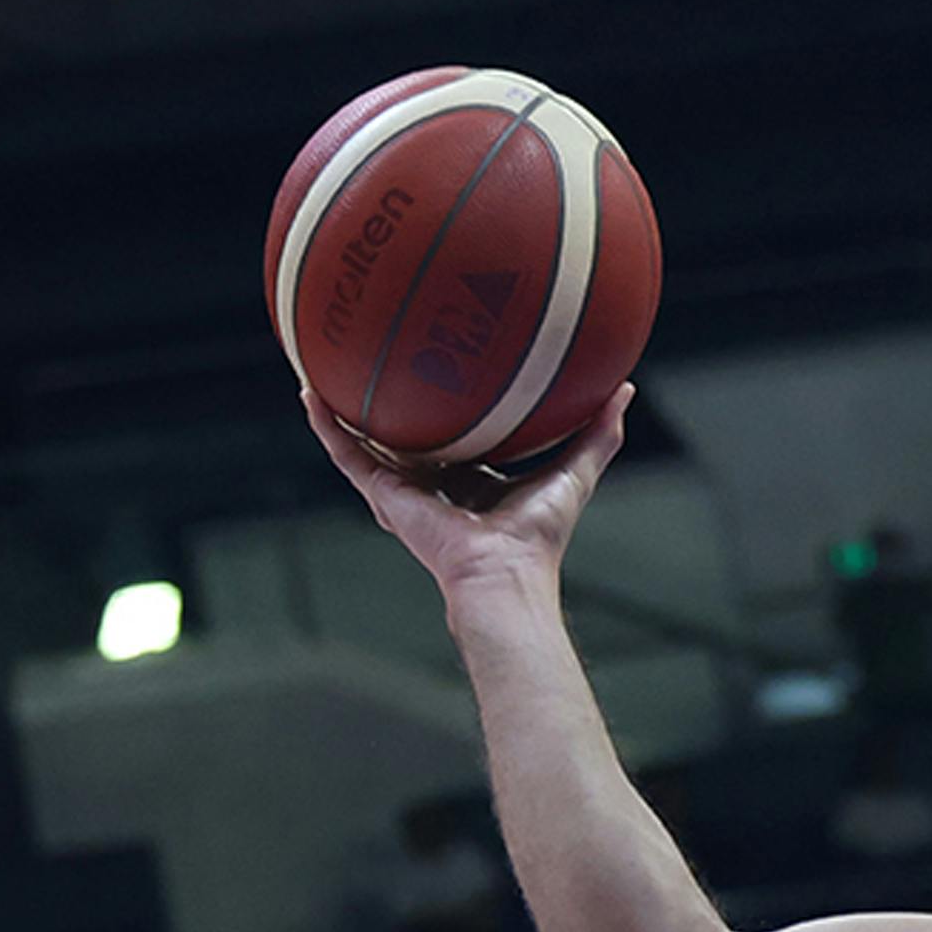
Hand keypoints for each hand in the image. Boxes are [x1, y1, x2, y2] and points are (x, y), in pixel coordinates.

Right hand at [308, 383, 632, 598]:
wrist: (503, 574)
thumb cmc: (539, 536)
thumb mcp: (574, 471)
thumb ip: (598, 433)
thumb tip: (623, 388)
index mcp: (473, 479)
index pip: (456, 436)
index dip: (446, 406)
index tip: (439, 366)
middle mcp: (434, 483)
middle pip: (405, 436)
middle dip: (389, 403)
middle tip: (375, 357)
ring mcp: (405, 490)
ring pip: (365, 442)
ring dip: (342, 408)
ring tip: (319, 367)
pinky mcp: (383, 496)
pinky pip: (347, 455)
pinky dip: (326, 426)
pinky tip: (308, 392)